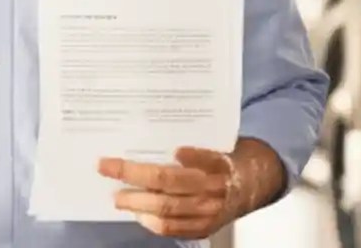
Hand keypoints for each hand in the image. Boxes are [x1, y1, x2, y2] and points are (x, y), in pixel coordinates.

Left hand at [98, 147, 240, 239]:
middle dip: (135, 174)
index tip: (176, 150)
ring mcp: (210, 210)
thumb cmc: (223, 158)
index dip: (193, 155)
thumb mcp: (217, 143)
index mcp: (220, 163)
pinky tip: (138, 214)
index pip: (207, 158)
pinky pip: (174, 228)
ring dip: (137, 203)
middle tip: (107, 167)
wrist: (253, 185)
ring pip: (168, 208)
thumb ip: (192, 141)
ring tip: (117, 197)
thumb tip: (148, 130)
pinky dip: (152, 223)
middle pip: (171, 181)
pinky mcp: (206, 227)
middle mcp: (214, 187)